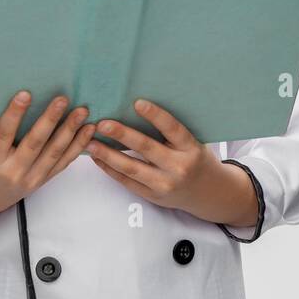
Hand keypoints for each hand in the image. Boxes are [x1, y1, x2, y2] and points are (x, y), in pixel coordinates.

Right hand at [0, 91, 94, 225]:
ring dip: (70, 130)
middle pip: (34, 143)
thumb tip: (2, 94)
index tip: (25, 94)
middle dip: (50, 120)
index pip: (3, 134)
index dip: (14, 114)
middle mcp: (13, 171)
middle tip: (62, 99)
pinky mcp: (44, 180)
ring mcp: (31, 177)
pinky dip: (78, 145)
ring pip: (54, 153)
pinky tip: (88, 130)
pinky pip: (64, 162)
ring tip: (82, 112)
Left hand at [87, 98, 257, 226]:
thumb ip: (172, 132)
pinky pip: (127, 181)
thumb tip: (137, 108)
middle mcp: (178, 167)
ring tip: (90, 143)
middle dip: (122, 135)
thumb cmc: (196, 159)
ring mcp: (164, 184)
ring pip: (131, 168)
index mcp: (191, 149)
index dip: (156, 116)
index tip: (138, 103)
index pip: (173, 129)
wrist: (208, 193)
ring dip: (108, 154)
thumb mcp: (193, 144)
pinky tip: (97, 158)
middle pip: (146, 148)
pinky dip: (110, 169)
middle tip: (102, 123)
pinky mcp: (152, 196)